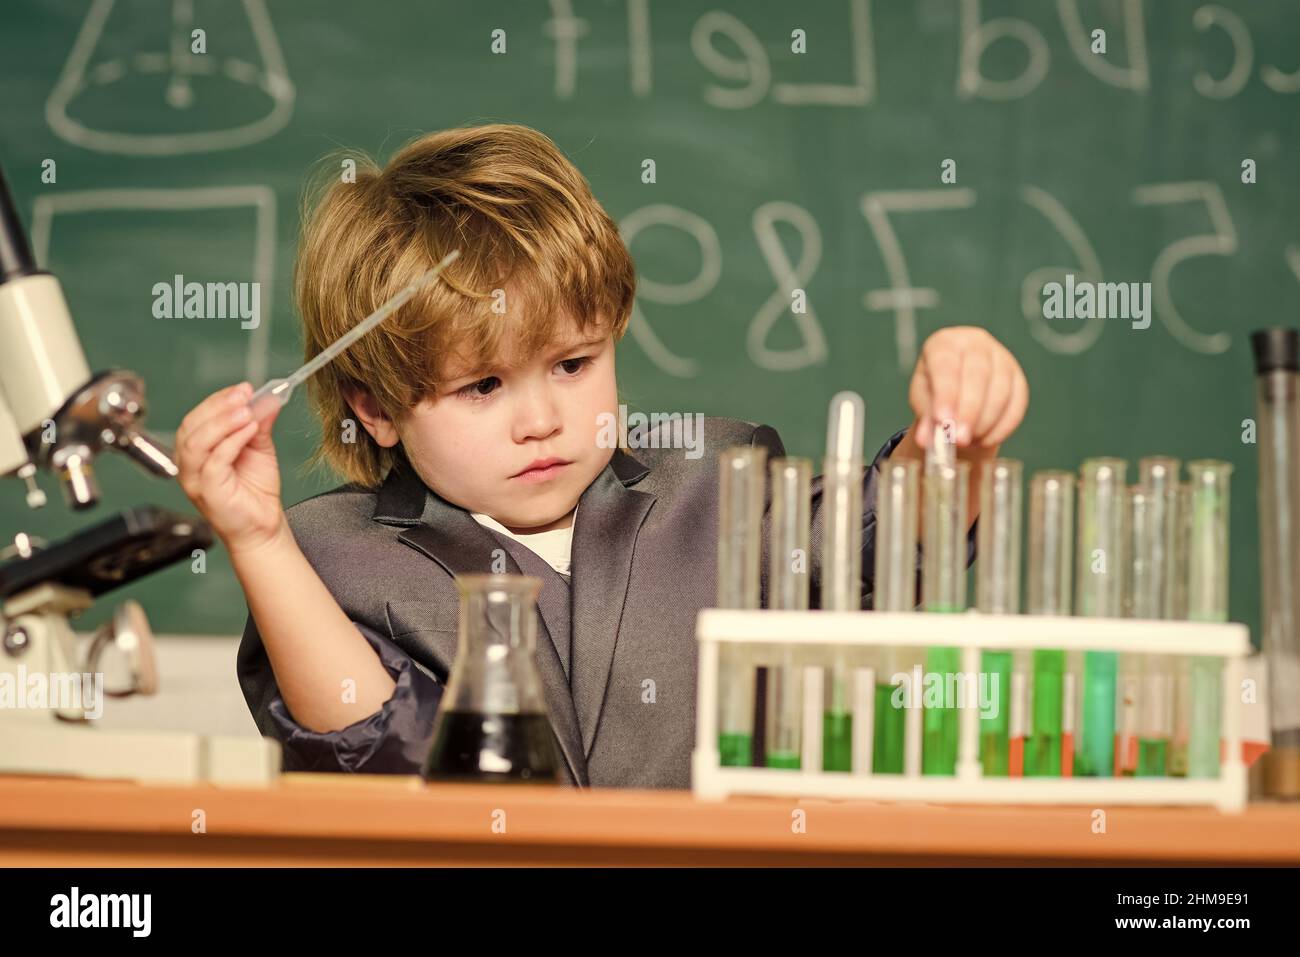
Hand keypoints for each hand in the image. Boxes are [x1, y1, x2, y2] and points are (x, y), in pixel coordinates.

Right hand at [176, 382, 286, 556]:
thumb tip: (268, 399)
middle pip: (192, 425)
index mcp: (197, 449)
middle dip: (219, 406)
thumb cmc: (255, 490)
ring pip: (197, 442)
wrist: (263, 525)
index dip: (219, 399)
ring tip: (247, 410)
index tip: (244, 388)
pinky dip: (231, 442)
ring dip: (223, 421)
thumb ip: (260, 424)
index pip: (198, 417)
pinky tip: (249, 430)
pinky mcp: (207, 491)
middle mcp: (190, 463)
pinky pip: (214, 462)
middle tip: (244, 394)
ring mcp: (194, 478)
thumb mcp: (259, 448)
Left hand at [907, 326, 1027, 451]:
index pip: (946, 366)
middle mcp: (976, 343)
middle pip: (978, 375)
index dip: (946, 394)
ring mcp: (1002, 357)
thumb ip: (925, 418)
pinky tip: (986, 440)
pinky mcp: (1018, 377)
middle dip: (969, 411)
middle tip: (959, 439)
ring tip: (968, 442)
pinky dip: (1003, 426)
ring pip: (1000, 389)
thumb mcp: (924, 400)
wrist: (958, 385)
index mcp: (945, 343)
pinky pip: (1017, 403)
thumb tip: (925, 440)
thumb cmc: (935, 390)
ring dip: (985, 421)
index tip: (943, 420)